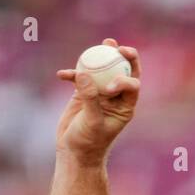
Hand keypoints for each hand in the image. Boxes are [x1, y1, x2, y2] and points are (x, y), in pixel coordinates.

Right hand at [54, 39, 141, 166]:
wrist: (74, 152)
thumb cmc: (89, 142)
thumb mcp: (92, 122)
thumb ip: (90, 99)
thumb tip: (84, 74)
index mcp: (125, 106)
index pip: (132, 86)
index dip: (125, 79)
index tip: (110, 86)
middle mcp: (115, 97)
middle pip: (123, 71)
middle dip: (125, 57)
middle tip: (118, 47)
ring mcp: (99, 93)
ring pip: (103, 70)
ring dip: (102, 56)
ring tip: (105, 42)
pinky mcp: (83, 93)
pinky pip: (80, 77)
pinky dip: (72, 74)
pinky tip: (62, 75)